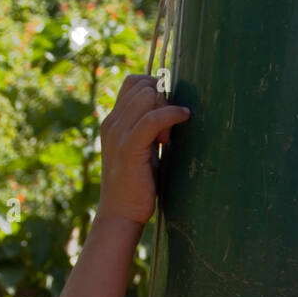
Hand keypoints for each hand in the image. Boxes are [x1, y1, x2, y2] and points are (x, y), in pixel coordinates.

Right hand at [95, 74, 190, 227]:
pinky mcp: (129, 146)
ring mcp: (118, 133)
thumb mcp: (141, 150)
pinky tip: (184, 117)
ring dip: (166, 108)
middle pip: (141, 84)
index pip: (133, 83)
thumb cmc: (136, 186)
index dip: (155, 89)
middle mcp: (113, 123)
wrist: (120, 213)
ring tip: (170, 137)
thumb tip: (169, 113)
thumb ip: (148, 130)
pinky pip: (153, 118)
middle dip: (163, 97)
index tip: (166, 115)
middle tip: (169, 128)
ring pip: (147, 95)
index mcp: (114, 122)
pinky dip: (172, 114)